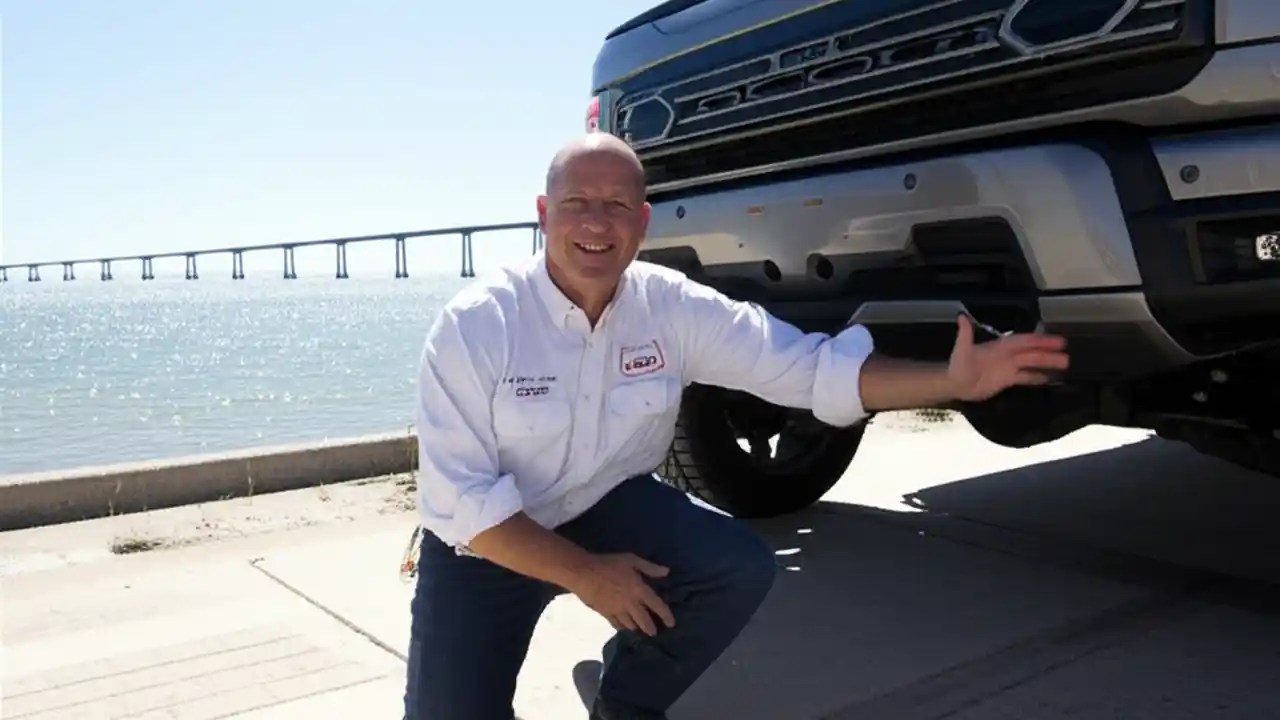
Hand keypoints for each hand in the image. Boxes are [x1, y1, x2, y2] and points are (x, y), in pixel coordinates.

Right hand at [570, 553, 674, 635]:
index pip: (657, 605)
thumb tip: (667, 572)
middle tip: (655, 632)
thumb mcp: (631, 560)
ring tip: (641, 632)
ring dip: (637, 629)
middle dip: (651, 628)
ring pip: (631, 625)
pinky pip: (617, 625)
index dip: (666, 615)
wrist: (584, 573)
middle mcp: (631, 604)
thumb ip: (649, 568)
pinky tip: (624, 629)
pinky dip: (622, 628)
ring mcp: (618, 611)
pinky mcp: (606, 614)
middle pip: (644, 621)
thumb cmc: (608, 564)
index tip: (672, 623)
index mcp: (639, 590)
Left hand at [946, 314, 1068, 401]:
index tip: (1056, 340)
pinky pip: (1026, 377)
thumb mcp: (961, 350)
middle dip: (1048, 353)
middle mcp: (1007, 355)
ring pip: (1031, 364)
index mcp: (1000, 346)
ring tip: (1065, 365)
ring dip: (1047, 364)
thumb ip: (965, 335)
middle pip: (1031, 353)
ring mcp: (1009, 367)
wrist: (955, 385)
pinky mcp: (1007, 380)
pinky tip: (1050, 379)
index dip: (1039, 340)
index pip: (1023, 342)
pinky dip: (1037, 377)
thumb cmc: (958, 366)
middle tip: (1067, 355)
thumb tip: (961, 317)